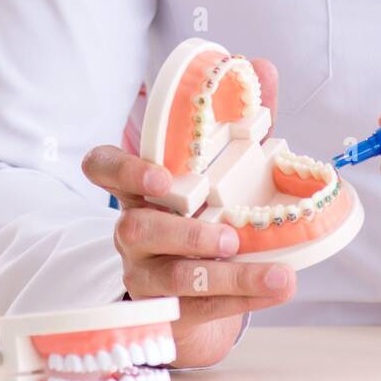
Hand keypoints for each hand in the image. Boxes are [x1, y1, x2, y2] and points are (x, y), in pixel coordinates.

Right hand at [81, 57, 294, 367]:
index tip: (159, 177)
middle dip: (183, 234)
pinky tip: (278, 288)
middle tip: (229, 237)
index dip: (120, 171)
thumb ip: (240, 117)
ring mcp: (145, 274)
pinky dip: (241, 300)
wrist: (195, 286)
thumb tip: (261, 66)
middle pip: (134, 229)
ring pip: (170, 280)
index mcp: (141, 187)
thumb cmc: (205, 209)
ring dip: (226, 278)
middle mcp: (134, 231)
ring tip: (276, 274)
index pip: (102, 168)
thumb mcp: (221, 162)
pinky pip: (196, 311)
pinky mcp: (166, 314)